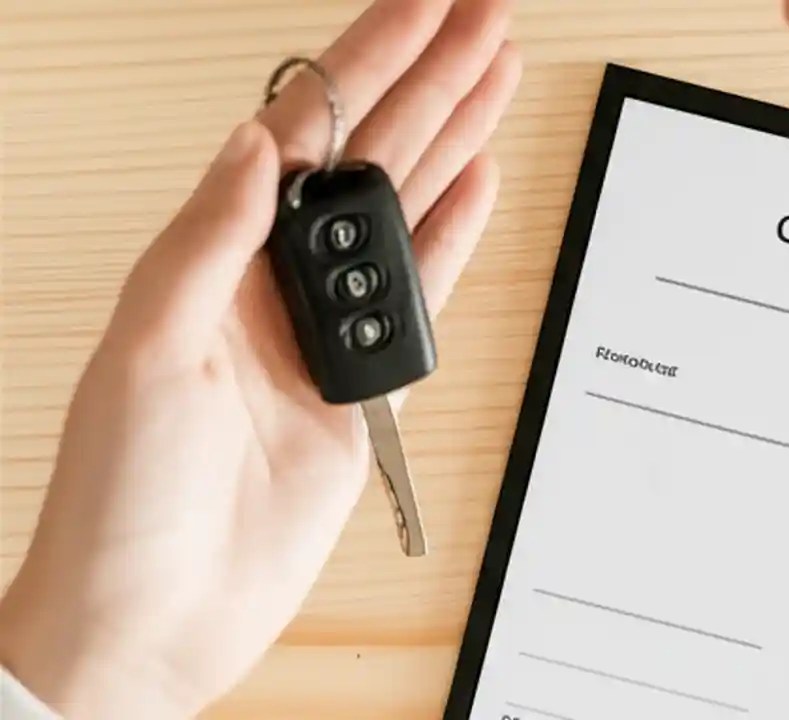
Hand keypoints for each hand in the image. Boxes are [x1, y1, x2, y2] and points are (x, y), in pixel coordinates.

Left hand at [0, 0, 519, 716]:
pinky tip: (479, 184)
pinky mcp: (362, 385)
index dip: (369, 62)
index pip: (306, 131)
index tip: (423, 9)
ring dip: (456, 138)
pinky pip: (422, 292)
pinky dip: (456, 236)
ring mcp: (323, 329)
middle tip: (486, 19)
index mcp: (216, 255)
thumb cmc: (121, 497)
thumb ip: (208, 240)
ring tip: (498, 76)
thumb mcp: (150, 351)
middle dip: (432, 78)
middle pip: (372, 154)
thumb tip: (252, 142)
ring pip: (406, 210)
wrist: (158, 615)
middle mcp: (273, 279)